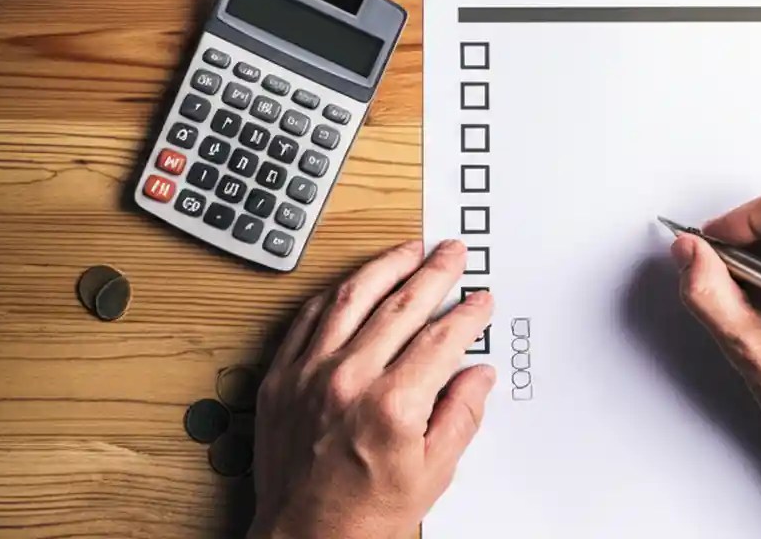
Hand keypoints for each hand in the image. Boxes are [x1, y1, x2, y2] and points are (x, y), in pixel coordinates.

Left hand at [249, 240, 495, 538]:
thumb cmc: (364, 517)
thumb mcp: (434, 473)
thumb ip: (461, 416)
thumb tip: (477, 375)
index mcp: (392, 405)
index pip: (442, 337)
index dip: (468, 313)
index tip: (481, 301)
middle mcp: (347, 380)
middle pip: (402, 304)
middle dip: (435, 272)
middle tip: (453, 254)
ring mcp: (308, 375)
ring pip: (352, 297)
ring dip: (386, 265)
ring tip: (410, 249)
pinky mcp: (280, 379)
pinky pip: (308, 317)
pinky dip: (336, 293)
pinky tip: (356, 282)